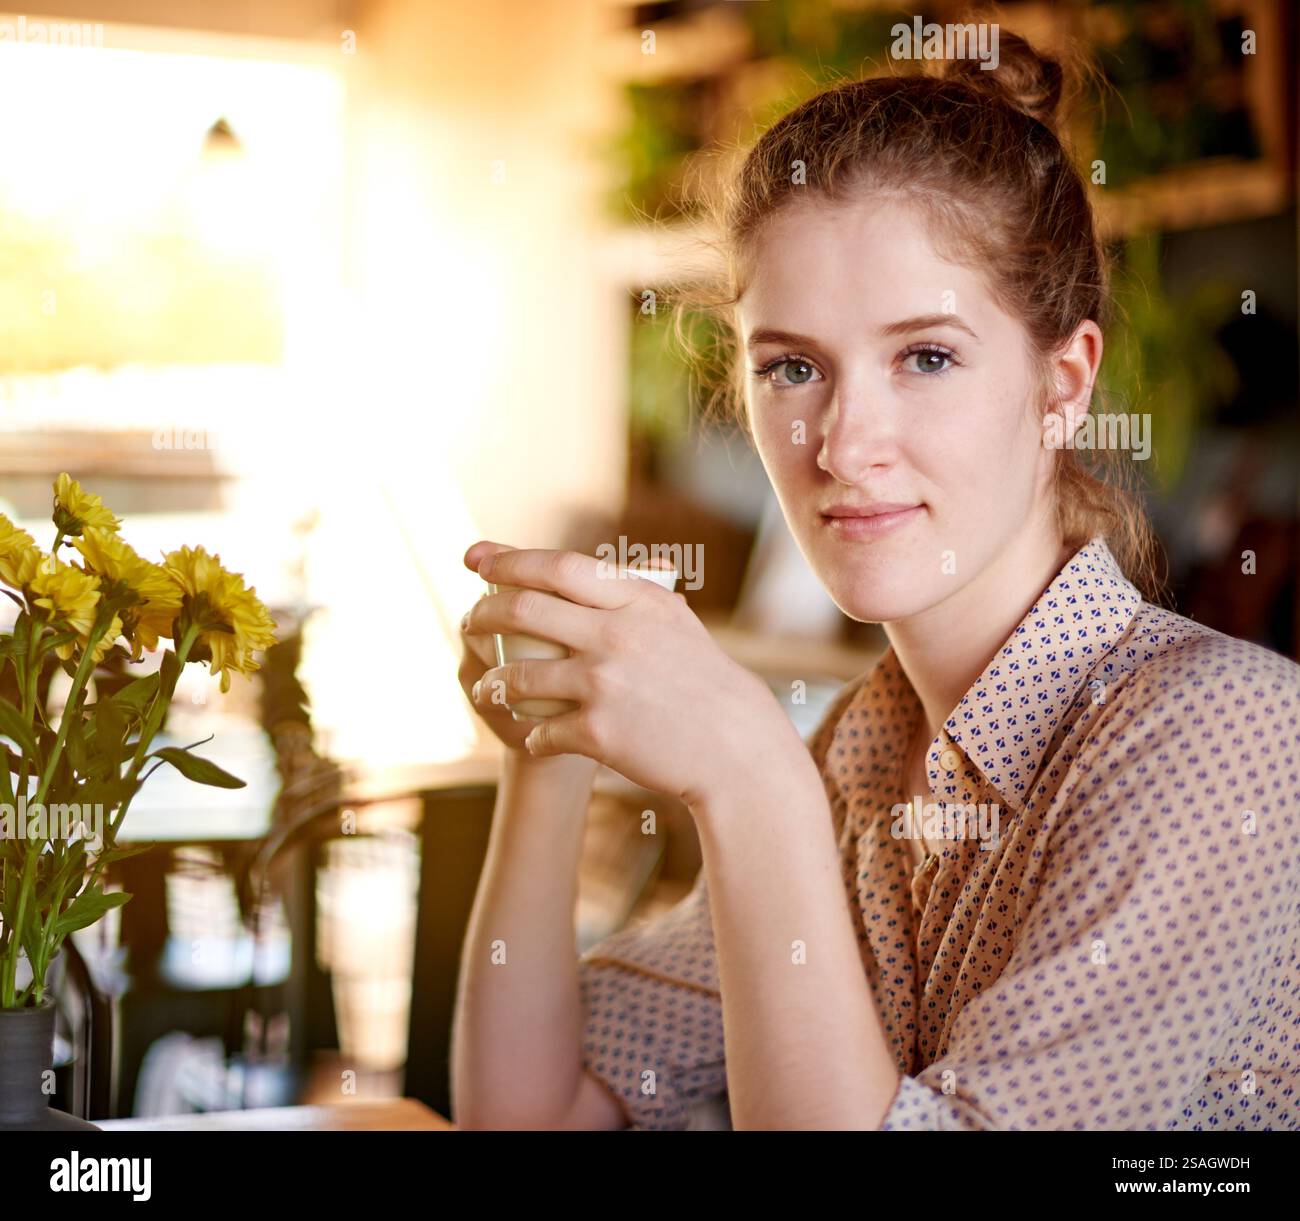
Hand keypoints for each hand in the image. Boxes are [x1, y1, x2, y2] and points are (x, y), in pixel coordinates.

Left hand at [460, 542, 792, 808]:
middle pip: (523, 611)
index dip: (509, 559)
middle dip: (481, 613)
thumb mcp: (674, 623)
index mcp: (636, 600)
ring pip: (518, 676)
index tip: (476, 558)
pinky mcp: (598, 730)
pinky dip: (532, 735)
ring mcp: (604, 682)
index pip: (558, 566)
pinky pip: (541, 731)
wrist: (735, 747)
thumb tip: (579, 571)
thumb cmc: (703, 682)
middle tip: (467, 621)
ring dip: (490, 683)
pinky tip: (533, 736)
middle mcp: (616, 634)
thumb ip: (629, 593)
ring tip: (485, 687)